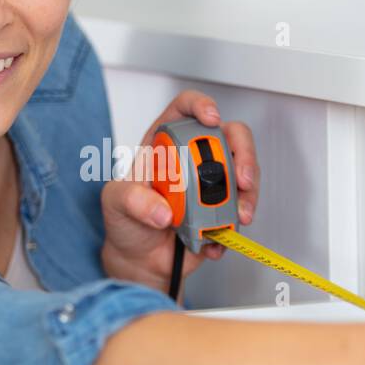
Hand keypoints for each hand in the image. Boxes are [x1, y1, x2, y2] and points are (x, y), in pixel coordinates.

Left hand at [100, 90, 258, 296]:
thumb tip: (162, 211)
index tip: (211, 119)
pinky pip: (240, 211)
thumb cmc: (126, 221)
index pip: (185, 109)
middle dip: (244, 154)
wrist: (139, 259)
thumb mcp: (116, 203)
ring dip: (248, 195)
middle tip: (241, 179)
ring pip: (245, 174)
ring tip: (237, 216)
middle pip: (230, 136)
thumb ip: (133, 200)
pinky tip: (215, 241)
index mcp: (166, 142)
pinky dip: (234, 227)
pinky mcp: (223, 210)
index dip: (201, 105)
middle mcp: (194, 157)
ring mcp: (212, 184)